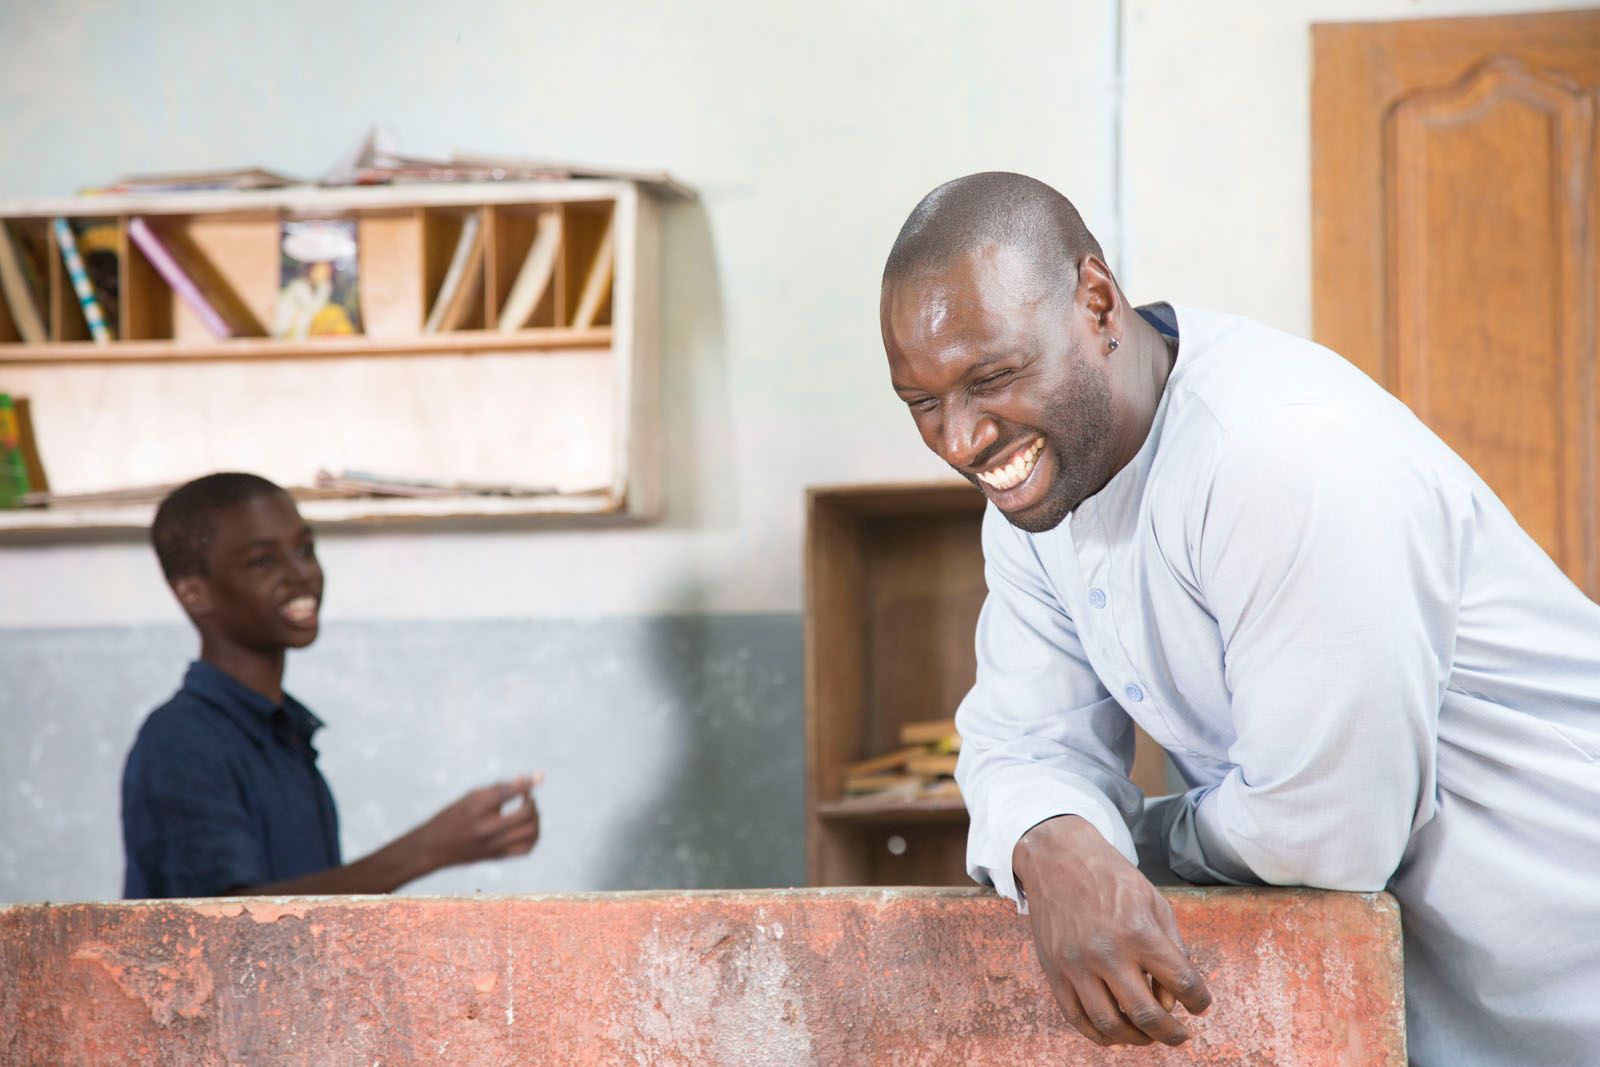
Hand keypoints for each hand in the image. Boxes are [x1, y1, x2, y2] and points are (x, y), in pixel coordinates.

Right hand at [408, 774, 541, 872]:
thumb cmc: (453, 816)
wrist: (433, 847)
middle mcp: (486, 827)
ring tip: (529, 811)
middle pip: (525, 814)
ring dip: (536, 818)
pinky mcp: (496, 857)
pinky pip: (526, 849)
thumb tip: (525, 781)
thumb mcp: (469, 798)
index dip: (527, 784)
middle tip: (528, 797)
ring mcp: (492, 845)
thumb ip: (498, 789)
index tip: (540, 777)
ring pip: (530, 832)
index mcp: (476, 808)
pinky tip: (528, 827)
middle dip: (531, 802)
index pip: (508, 793)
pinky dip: (533, 836)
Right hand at [1013, 814, 1210, 1047]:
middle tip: (1180, 1036)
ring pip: (1110, 1024)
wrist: (1057, 857)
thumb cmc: (1111, 878)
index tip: (1200, 1005)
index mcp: (1138, 931)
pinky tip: (1115, 1033)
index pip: (1182, 983)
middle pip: (1146, 1014)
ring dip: (1136, 1039)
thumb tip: (1174, 1000)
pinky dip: (1099, 1034)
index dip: (1199, 1001)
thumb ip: (1173, 949)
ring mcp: (1076, 964)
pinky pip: (1076, 1018)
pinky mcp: (1054, 971)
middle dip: (1171, 1033)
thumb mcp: (1154, 901)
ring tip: (1147, 1035)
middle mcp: (1107, 951)